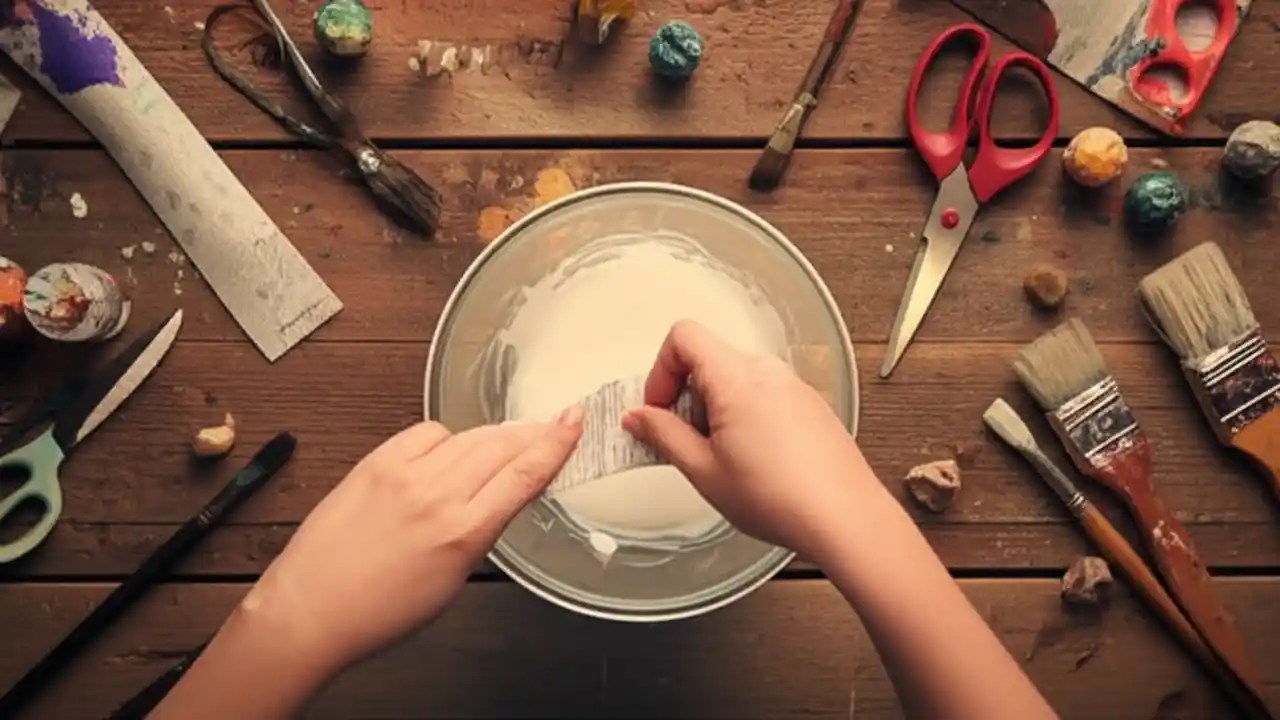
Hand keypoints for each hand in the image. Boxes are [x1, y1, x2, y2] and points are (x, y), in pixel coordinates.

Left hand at [241, 414, 582, 674]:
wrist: (311, 607)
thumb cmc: (378, 610)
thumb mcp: (452, 579)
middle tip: (552, 425)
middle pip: (501, 447)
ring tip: (508, 439)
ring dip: (495, 435)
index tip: (573, 422)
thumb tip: (505, 494)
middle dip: (532, 434)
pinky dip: (446, 438)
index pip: (523, 475)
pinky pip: (427, 433)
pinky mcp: (376, 461)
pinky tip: (449, 449)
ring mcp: (404, 473)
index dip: (555, 444)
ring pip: (469, 436)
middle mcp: (436, 496)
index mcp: (462, 534)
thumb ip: (482, 530)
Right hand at [622, 320, 877, 561]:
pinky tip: (754, 462)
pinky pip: (765, 394)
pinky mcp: (810, 406)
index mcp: (736, 378)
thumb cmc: (778, 498)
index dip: (661, 370)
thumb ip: (663, 435)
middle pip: (710, 358)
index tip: (659, 411)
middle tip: (685, 443)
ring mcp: (794, 386)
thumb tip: (637, 417)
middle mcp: (768, 371)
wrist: (846, 518)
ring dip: (716, 408)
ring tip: (722, 459)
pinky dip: (745, 415)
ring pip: (737, 378)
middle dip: (686, 395)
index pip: (684, 336)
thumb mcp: (704, 470)